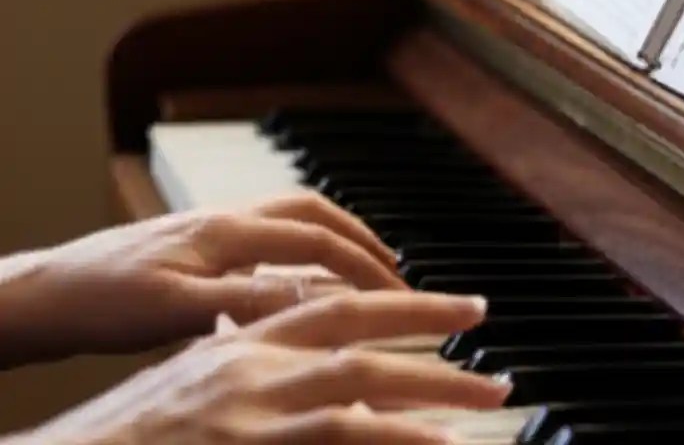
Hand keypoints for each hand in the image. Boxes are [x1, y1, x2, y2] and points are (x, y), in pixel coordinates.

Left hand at [0, 194, 405, 366]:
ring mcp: (211, 229)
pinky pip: (267, 240)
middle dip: (363, 240)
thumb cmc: (97, 302)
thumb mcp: (175, 309)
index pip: (319, 240)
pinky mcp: (197, 247)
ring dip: (335, 241)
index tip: (403, 294)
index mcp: (226, 231)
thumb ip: (248, 302)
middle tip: (398, 272)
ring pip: (292, 221)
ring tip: (362, 272)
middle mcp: (225, 220)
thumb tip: (316, 302)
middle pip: (315, 213)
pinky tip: (298, 288)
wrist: (44, 295)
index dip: (367, 267)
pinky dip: (299, 257)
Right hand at [20, 291, 508, 444]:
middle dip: (434, 335)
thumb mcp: (206, 385)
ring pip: (357, 388)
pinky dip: (391, 441)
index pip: (337, 304)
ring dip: (431, 395)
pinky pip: (336, 440)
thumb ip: (267, 368)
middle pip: (359, 333)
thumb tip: (336, 373)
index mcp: (240, 342)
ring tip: (489, 405)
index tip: (461, 308)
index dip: (404, 303)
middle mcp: (246, 366)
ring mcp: (245, 413)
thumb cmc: (134, 436)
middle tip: (497, 361)